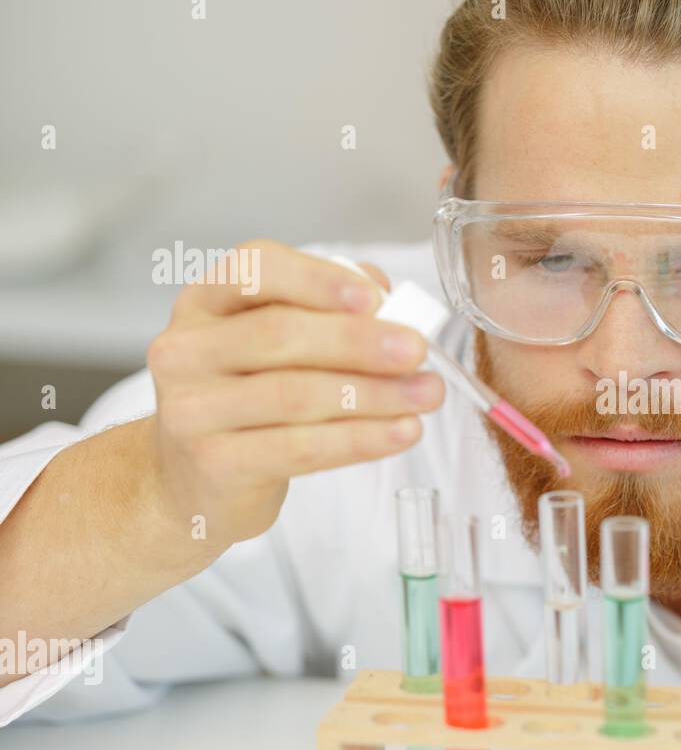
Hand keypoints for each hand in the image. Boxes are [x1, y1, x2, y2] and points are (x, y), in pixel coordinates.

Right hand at [146, 240, 441, 546]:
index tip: (375, 297)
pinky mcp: (214, 464)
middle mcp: (185, 350)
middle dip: (359, 342)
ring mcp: (191, 409)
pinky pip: (300, 448)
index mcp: (205, 302)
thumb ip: (325, 308)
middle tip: (416, 350)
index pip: (254, 269)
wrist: (193, 479)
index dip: (317, 279)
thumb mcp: (274, 344)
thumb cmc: (247, 398)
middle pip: (279, 334)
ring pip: (295, 395)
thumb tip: (385, 294)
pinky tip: (401, 431)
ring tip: (426, 394)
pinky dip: (360, 439)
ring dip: (374, 394)